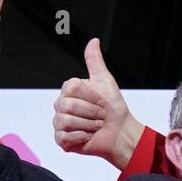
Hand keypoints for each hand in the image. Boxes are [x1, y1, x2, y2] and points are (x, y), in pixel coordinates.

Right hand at [53, 38, 142, 169]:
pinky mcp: (62, 139)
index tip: (102, 102)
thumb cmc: (114, 109)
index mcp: (70, 91)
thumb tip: (93, 41)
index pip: (71, 88)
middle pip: (67, 105)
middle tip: (101, 117)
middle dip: (91, 112)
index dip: (91, 96)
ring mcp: (60, 122)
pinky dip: (80, 136)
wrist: (121, 133)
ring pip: (65, 120)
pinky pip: (63, 136)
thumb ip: (95, 62)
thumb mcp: (105, 81)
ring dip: (88, 125)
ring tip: (96, 126)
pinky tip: (88, 136)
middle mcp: (61, 106)